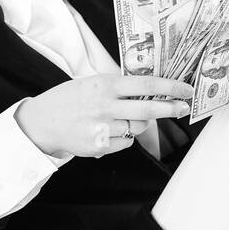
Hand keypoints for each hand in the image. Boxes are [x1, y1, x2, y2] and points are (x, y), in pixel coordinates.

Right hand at [14, 74, 194, 158]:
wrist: (42, 122)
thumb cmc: (70, 99)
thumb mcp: (93, 83)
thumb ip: (120, 87)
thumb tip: (152, 90)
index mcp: (105, 85)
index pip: (146, 84)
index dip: (170, 87)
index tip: (186, 90)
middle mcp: (105, 105)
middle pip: (149, 108)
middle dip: (171, 108)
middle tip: (183, 108)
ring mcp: (102, 127)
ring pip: (138, 127)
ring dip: (139, 123)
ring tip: (122, 117)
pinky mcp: (99, 146)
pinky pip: (126, 142)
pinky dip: (124, 137)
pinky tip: (109, 130)